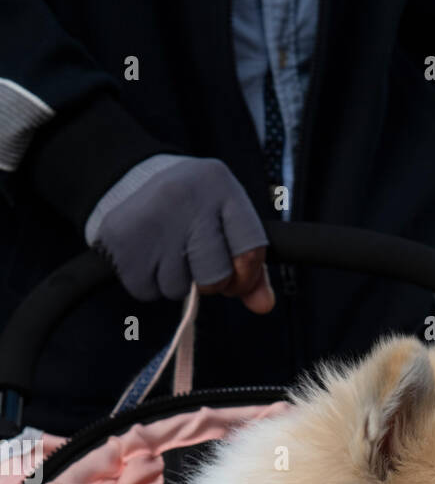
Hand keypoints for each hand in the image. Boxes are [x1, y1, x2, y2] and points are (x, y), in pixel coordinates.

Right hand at [86, 155, 274, 312]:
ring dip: (175, 282)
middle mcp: (187, 197)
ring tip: (167, 251)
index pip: (251, 251)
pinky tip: (146, 255)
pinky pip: (147, 291)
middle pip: (215, 277)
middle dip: (210, 284)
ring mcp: (152, 218)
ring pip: (178, 289)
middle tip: (198, 265)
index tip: (238, 278)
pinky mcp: (122, 239)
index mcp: (221, 186)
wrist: (129, 178)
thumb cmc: (190, 208)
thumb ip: (251, 264)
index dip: (247, 277)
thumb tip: (264, 305)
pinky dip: (148, 283)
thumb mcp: (226, 220)